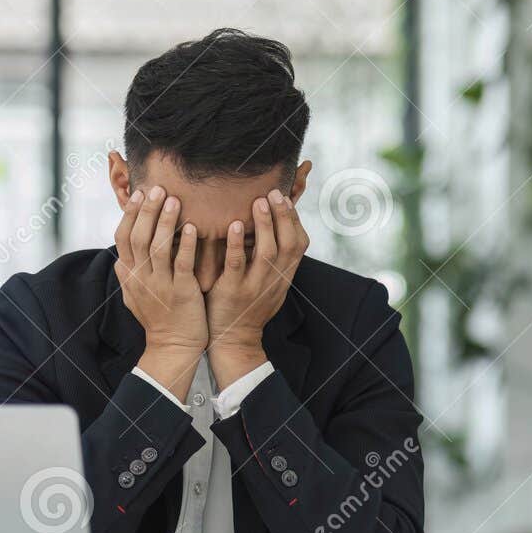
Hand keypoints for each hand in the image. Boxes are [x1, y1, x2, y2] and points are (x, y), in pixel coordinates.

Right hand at [114, 185, 204, 402]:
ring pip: (157, 247)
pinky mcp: (181, 293)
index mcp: (130, 276)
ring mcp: (160, 286)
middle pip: (138, 237)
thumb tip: (119, 257)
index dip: (130, 214)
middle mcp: (141, 278)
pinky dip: (185, 244)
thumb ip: (128, 275)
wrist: (174, 348)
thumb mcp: (135, 296)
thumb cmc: (159, 318)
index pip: (123, 238)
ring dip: (164, 222)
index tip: (138, 193)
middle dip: (146, 210)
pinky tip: (191, 227)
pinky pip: (181, 264)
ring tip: (173, 199)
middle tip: (156, 188)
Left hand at [206, 188, 308, 385]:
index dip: (294, 220)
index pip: (299, 244)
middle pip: (288, 244)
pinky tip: (234, 225)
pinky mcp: (232, 292)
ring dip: (265, 225)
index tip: (285, 198)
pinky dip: (237, 244)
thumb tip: (276, 226)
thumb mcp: (268, 283)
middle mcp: (274, 280)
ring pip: (267, 252)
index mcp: (283, 276)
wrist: (232, 340)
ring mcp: (254, 287)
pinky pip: (237, 265)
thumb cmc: (247, 305)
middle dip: (283, 216)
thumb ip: (274, 259)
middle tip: (274, 192)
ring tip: (258, 201)